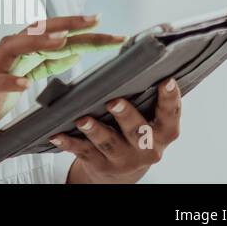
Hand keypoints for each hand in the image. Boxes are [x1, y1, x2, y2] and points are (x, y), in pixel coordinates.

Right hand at [0, 14, 123, 162]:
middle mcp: (8, 53)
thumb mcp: (26, 76)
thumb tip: (75, 51)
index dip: (80, 29)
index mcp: (22, 51)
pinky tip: (25, 84)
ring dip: (37, 42)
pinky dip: (10, 82)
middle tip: (94, 20)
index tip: (106, 24)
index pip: (54, 35)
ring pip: (14, 48)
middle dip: (67, 25)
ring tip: (62, 42)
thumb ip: (48, 63)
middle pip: (37, 31)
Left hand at [57, 78, 182, 182]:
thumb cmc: (134, 129)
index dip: (170, 99)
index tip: (166, 80)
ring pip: (109, 143)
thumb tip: (134, 56)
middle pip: (138, 132)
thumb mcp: (146, 117)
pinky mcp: (101, 165)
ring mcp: (124, 159)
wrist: (122, 169)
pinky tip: (56, 135)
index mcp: (163, 133)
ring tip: (82, 119)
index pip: (170, 115)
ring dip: (95, 131)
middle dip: (125, 116)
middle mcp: (147, 149)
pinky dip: (68, 143)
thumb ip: (144, 96)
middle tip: (113, 101)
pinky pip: (83, 152)